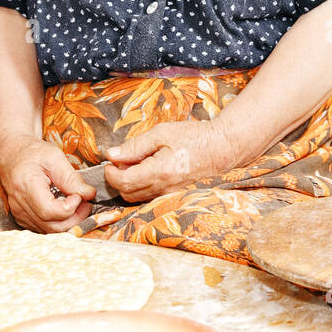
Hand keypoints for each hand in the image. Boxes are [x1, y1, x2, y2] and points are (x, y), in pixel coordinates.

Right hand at [0, 134, 95, 232]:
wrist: (11, 154)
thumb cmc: (32, 152)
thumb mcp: (54, 157)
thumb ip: (71, 178)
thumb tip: (89, 194)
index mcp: (26, 187)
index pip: (49, 210)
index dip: (70, 207)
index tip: (79, 195)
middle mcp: (20, 205)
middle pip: (51, 226)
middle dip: (75, 218)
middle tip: (86, 202)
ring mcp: (20, 214)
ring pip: (50, 231)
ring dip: (69, 222)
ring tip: (79, 205)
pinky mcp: (23, 218)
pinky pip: (44, 228)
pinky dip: (60, 222)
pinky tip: (66, 209)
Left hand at [103, 120, 237, 202]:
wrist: (221, 148)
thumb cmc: (193, 137)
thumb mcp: (161, 133)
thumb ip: (135, 146)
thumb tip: (112, 154)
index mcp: (159, 172)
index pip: (123, 182)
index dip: (110, 174)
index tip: (110, 162)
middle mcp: (164, 190)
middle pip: (127, 194)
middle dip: (118, 179)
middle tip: (122, 161)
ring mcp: (170, 196)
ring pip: (137, 198)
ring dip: (130, 184)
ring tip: (138, 163)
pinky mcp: (174, 197)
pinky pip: (150, 197)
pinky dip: (143, 187)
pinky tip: (149, 171)